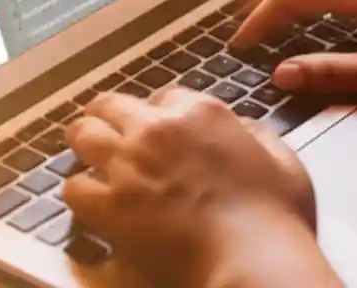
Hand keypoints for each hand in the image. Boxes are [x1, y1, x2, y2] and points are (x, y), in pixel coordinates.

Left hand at [64, 88, 326, 286]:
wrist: (253, 261)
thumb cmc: (274, 219)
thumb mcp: (283, 159)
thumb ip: (255, 133)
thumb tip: (240, 126)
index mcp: (201, 112)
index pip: (164, 96)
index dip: (158, 112)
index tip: (157, 125)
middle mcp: (158, 129)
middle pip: (112, 104)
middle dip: (109, 117)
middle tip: (106, 129)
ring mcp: (129, 165)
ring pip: (82, 135)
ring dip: (84, 143)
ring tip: (84, 154)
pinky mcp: (109, 205)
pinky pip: (73, 187)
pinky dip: (78, 192)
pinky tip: (89, 200)